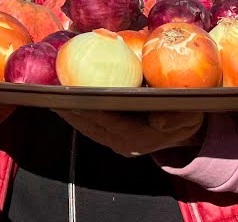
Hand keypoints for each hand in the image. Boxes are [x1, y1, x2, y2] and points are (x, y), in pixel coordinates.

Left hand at [56, 109, 203, 157]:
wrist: (186, 129)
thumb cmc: (185, 116)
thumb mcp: (187, 115)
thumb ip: (174, 118)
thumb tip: (159, 119)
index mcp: (138, 138)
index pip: (107, 122)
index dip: (89, 109)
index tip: (72, 96)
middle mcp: (123, 143)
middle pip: (90, 126)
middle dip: (70, 111)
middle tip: (51, 94)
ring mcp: (116, 142)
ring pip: (86, 127)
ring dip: (69, 113)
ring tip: (51, 97)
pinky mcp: (112, 137)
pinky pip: (89, 126)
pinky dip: (76, 114)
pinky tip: (64, 102)